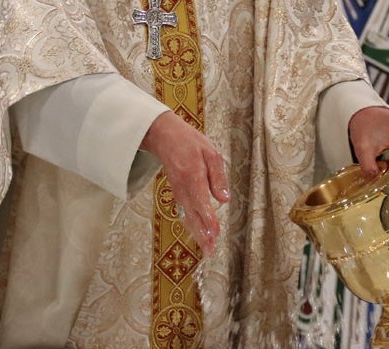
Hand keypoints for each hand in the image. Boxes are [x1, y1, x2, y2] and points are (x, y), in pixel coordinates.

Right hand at [140, 111, 229, 255]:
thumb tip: (224, 199)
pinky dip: (191, 226)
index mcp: (192, 174)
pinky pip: (184, 212)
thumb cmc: (190, 143)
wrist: (164, 137)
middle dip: (202, 233)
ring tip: (207, 249)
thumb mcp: (210, 152)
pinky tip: (199, 236)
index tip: (215, 231)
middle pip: (192, 214)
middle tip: (210, 250)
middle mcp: (183, 186)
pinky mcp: (177, 193)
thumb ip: (218, 176)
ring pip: (187, 216)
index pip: (200, 200)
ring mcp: (178, 191)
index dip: (208, 217)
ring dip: (197, 233)